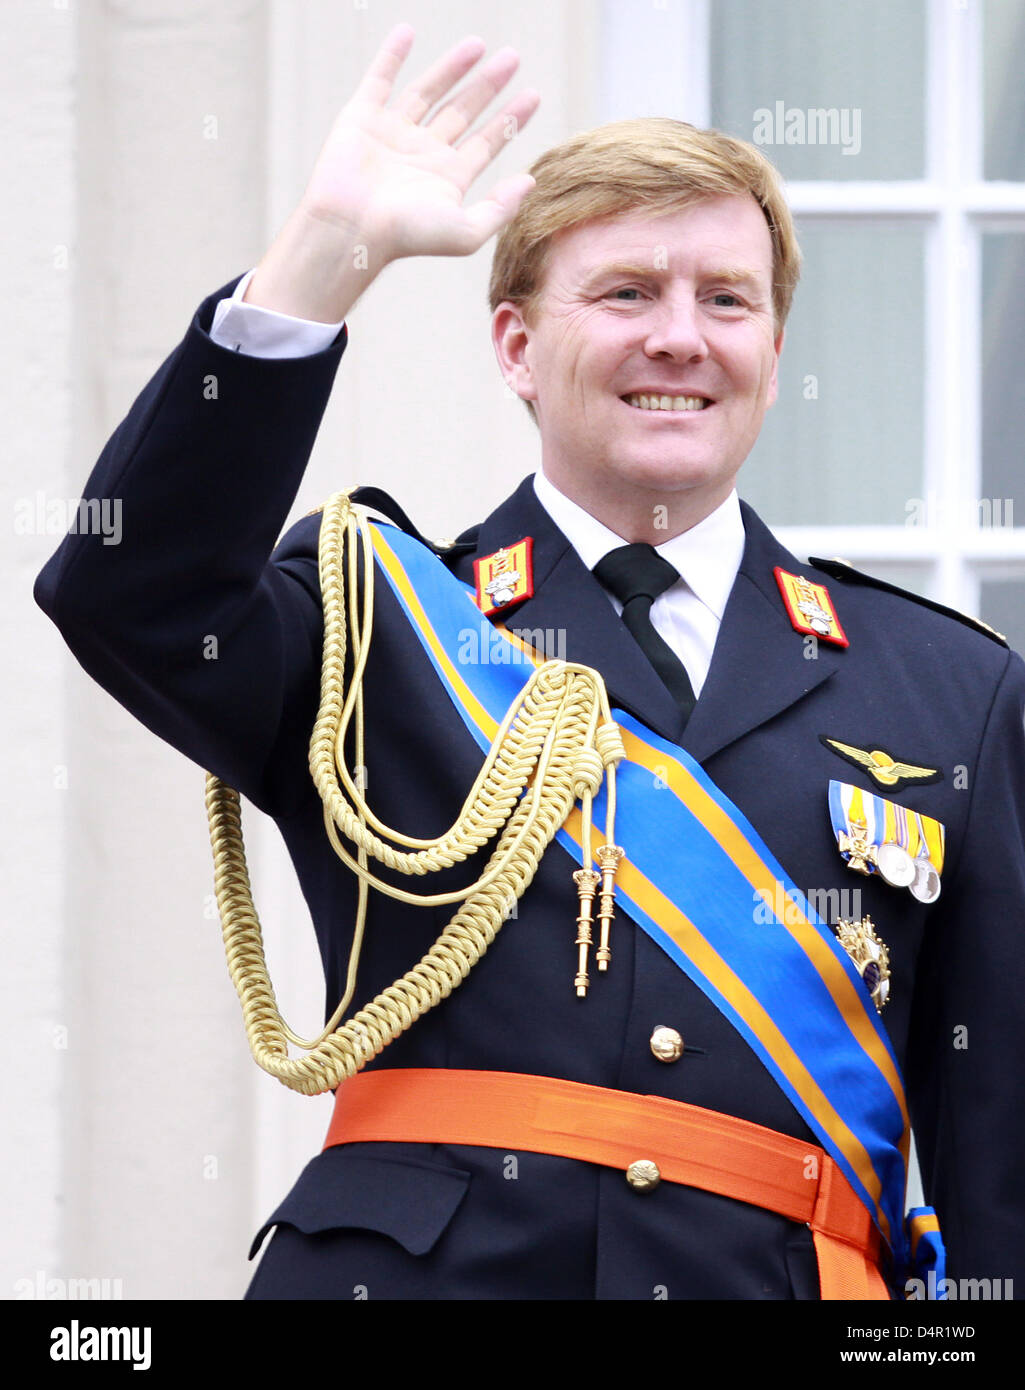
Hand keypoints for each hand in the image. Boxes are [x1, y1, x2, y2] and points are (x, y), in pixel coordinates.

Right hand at [301, 25, 540, 264]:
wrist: (352, 228)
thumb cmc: (406, 237)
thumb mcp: (465, 232)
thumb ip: (499, 209)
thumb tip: (530, 182)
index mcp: (447, 179)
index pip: (486, 142)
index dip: (510, 120)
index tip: (533, 95)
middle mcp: (422, 154)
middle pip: (463, 112)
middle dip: (488, 86)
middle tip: (512, 58)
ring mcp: (392, 134)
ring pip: (428, 92)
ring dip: (452, 67)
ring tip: (478, 44)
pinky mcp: (362, 119)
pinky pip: (379, 80)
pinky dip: (391, 55)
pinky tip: (407, 32)